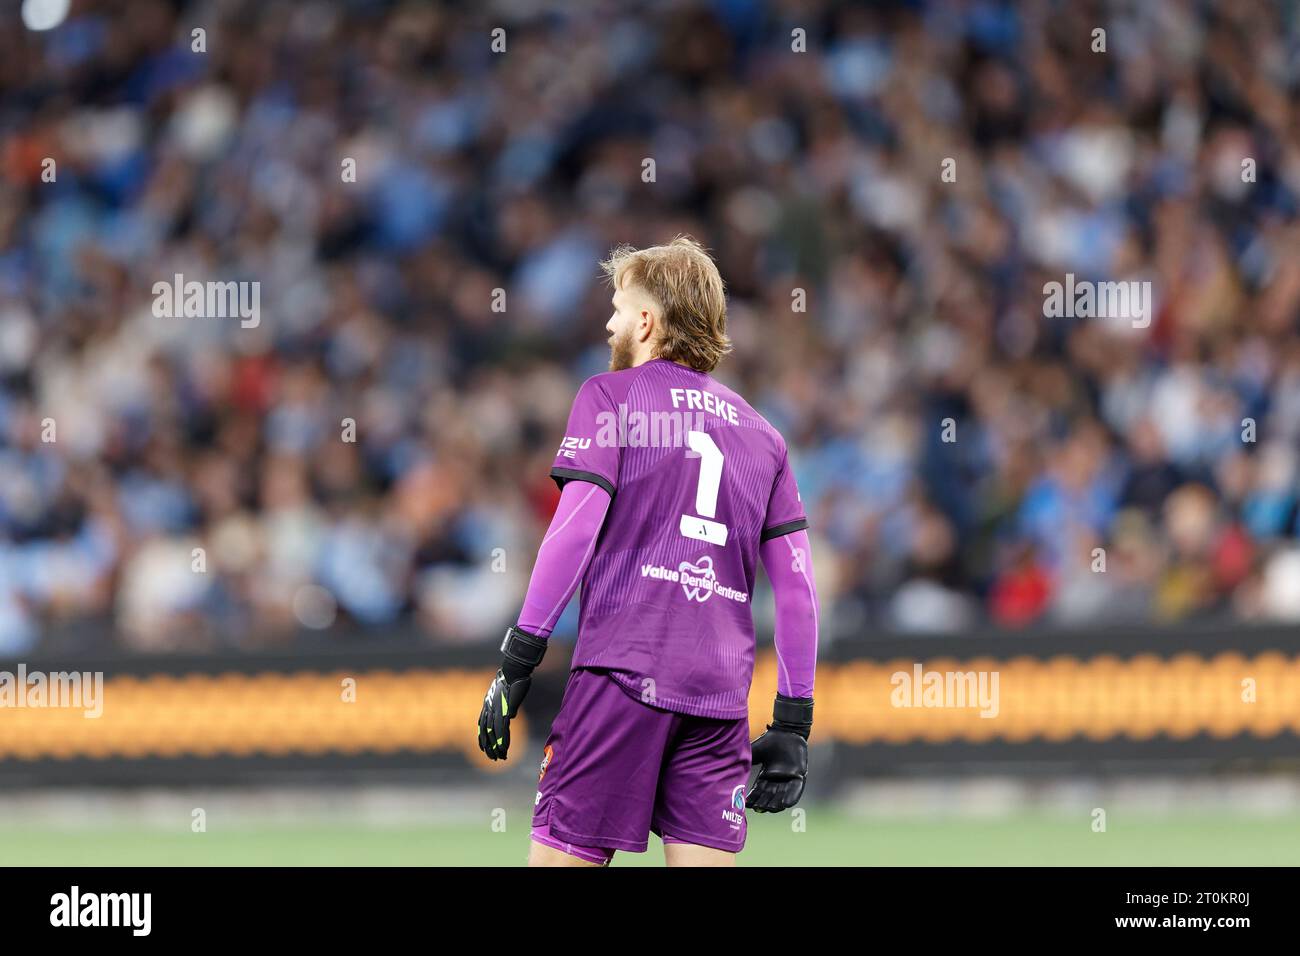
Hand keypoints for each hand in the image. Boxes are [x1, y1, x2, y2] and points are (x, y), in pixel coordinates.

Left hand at [476, 625, 546, 760]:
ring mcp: (496, 709)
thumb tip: (510, 716)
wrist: (514, 670)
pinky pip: (502, 729)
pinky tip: (504, 749)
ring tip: (499, 757)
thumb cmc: (514, 678)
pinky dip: (503, 740)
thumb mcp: (507, 694)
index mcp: (488, 704)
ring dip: (496, 747)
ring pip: (493, 733)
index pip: (482, 725)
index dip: (482, 737)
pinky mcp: (505, 710)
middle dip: (488, 746)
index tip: (483, 748)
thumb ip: (507, 707)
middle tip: (491, 758)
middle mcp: (489, 708)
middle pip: (486, 732)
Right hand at [746, 693, 812, 811]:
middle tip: (757, 808)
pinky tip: (785, 804)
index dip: (753, 798)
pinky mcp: (800, 775)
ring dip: (776, 803)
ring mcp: (788, 778)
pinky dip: (791, 797)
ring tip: (769, 809)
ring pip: (782, 795)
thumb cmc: (769, 741)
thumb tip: (729, 770)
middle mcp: (777, 780)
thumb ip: (744, 762)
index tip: (746, 805)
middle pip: (769, 796)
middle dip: (763, 803)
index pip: (758, 790)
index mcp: (766, 776)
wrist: (785, 732)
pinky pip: (796, 789)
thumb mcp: (754, 754)